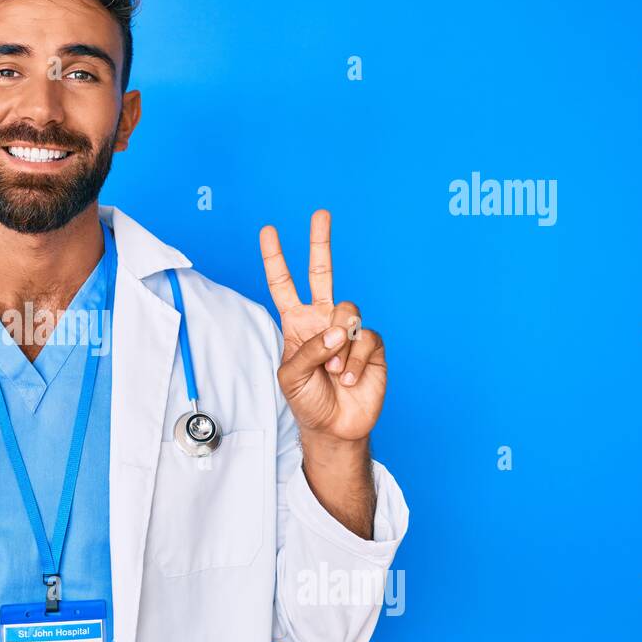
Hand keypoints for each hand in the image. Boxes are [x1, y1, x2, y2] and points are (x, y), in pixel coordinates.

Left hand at [259, 209, 385, 442]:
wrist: (334, 426)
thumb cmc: (307, 400)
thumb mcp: (290, 376)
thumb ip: (308, 349)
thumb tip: (337, 331)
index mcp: (297, 323)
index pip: (283, 285)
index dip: (275, 259)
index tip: (268, 231)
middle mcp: (323, 320)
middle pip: (322, 273)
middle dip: (320, 243)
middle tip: (320, 214)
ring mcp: (348, 330)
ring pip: (348, 311)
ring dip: (338, 345)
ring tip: (333, 372)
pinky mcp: (372, 345)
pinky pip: (365, 338)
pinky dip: (354, 361)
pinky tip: (348, 379)